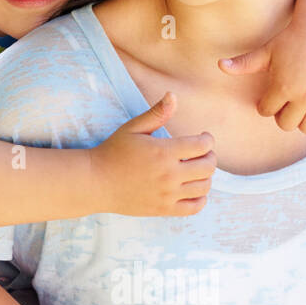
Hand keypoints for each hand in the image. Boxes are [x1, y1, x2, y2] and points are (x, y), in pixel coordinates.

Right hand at [89, 92, 215, 216]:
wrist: (96, 182)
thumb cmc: (113, 151)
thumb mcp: (133, 128)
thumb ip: (156, 113)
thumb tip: (173, 95)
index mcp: (163, 152)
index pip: (202, 145)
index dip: (207, 139)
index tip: (203, 137)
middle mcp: (169, 174)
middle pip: (208, 166)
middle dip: (210, 156)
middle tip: (202, 153)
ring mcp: (167, 194)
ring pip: (204, 187)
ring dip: (206, 176)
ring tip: (197, 170)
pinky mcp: (164, 209)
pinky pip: (195, 207)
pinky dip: (201, 198)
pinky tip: (193, 189)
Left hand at [218, 15, 305, 133]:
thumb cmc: (293, 37)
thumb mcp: (267, 51)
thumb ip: (244, 63)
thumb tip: (219, 65)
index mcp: (282, 87)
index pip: (266, 111)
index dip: (266, 103)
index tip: (272, 92)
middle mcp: (303, 96)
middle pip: (285, 124)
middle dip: (283, 113)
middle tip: (287, 99)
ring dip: (303, 119)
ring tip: (303, 104)